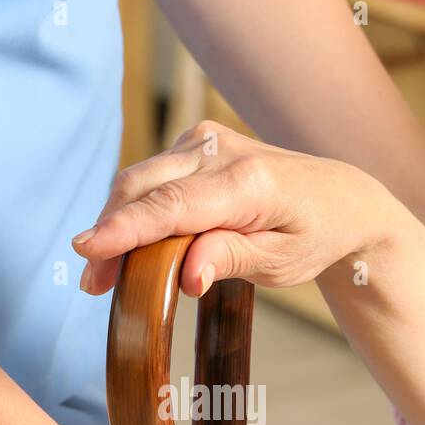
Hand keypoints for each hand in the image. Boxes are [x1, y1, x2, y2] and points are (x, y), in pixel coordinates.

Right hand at [72, 120, 405, 297]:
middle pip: (143, 187)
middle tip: (93, 285)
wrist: (338, 198)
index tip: (87, 249)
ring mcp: (205, 140)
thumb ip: (231, 260)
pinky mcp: (194, 142)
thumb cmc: (312, 234)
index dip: (126, 229)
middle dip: (109, 234)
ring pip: (139, 180)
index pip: (173, 206)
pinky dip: (133, 210)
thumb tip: (188, 276)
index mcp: (248, 181)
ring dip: (115, 223)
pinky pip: (150, 177)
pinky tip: (129, 246)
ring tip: (103, 275)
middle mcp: (221, 150)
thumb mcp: (281, 262)